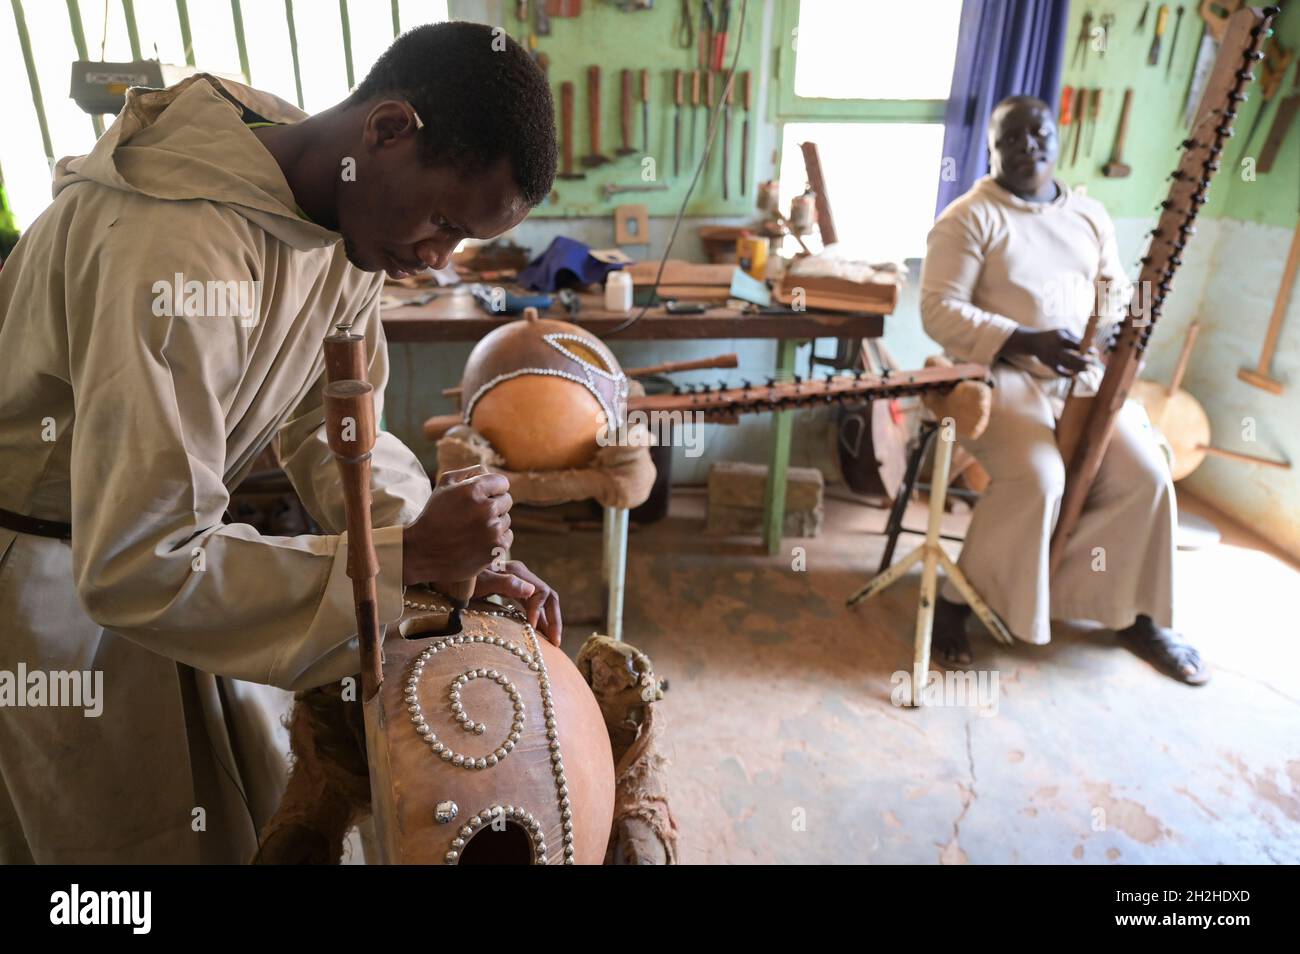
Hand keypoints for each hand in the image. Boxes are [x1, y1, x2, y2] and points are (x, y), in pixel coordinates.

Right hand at [402, 465, 511, 585]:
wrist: (425, 552)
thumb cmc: (435, 515)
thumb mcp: (444, 485)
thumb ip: (469, 472)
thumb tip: (489, 471)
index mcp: (474, 489)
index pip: (502, 483)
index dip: (492, 490)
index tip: (483, 497)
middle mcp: (486, 508)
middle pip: (507, 500)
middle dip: (494, 505)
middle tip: (475, 515)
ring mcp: (493, 529)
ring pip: (506, 519)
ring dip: (494, 523)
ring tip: (473, 530)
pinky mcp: (497, 548)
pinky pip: (507, 537)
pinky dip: (496, 539)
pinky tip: (478, 542)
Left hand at [437, 561, 563, 646]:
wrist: (440, 571)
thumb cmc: (456, 578)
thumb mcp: (480, 583)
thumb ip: (505, 584)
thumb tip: (532, 590)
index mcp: (517, 571)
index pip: (541, 593)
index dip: (541, 612)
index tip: (533, 630)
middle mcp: (520, 575)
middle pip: (548, 597)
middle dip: (553, 620)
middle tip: (555, 643)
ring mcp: (517, 582)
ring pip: (542, 602)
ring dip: (549, 621)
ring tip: (552, 642)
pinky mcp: (511, 590)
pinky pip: (531, 605)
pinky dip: (538, 619)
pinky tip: (537, 633)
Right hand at [1000, 328, 1090, 376]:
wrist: (1033, 342)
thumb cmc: (1053, 335)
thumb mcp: (1063, 331)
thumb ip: (1076, 338)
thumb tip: (1091, 344)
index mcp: (1062, 339)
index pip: (1077, 345)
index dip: (1087, 349)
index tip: (1095, 352)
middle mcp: (1056, 349)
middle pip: (1072, 357)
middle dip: (1083, 361)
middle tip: (1092, 363)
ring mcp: (1052, 358)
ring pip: (1067, 366)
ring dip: (1079, 369)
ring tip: (1087, 369)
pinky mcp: (1049, 364)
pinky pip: (1059, 372)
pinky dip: (1067, 375)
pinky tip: (1075, 376)